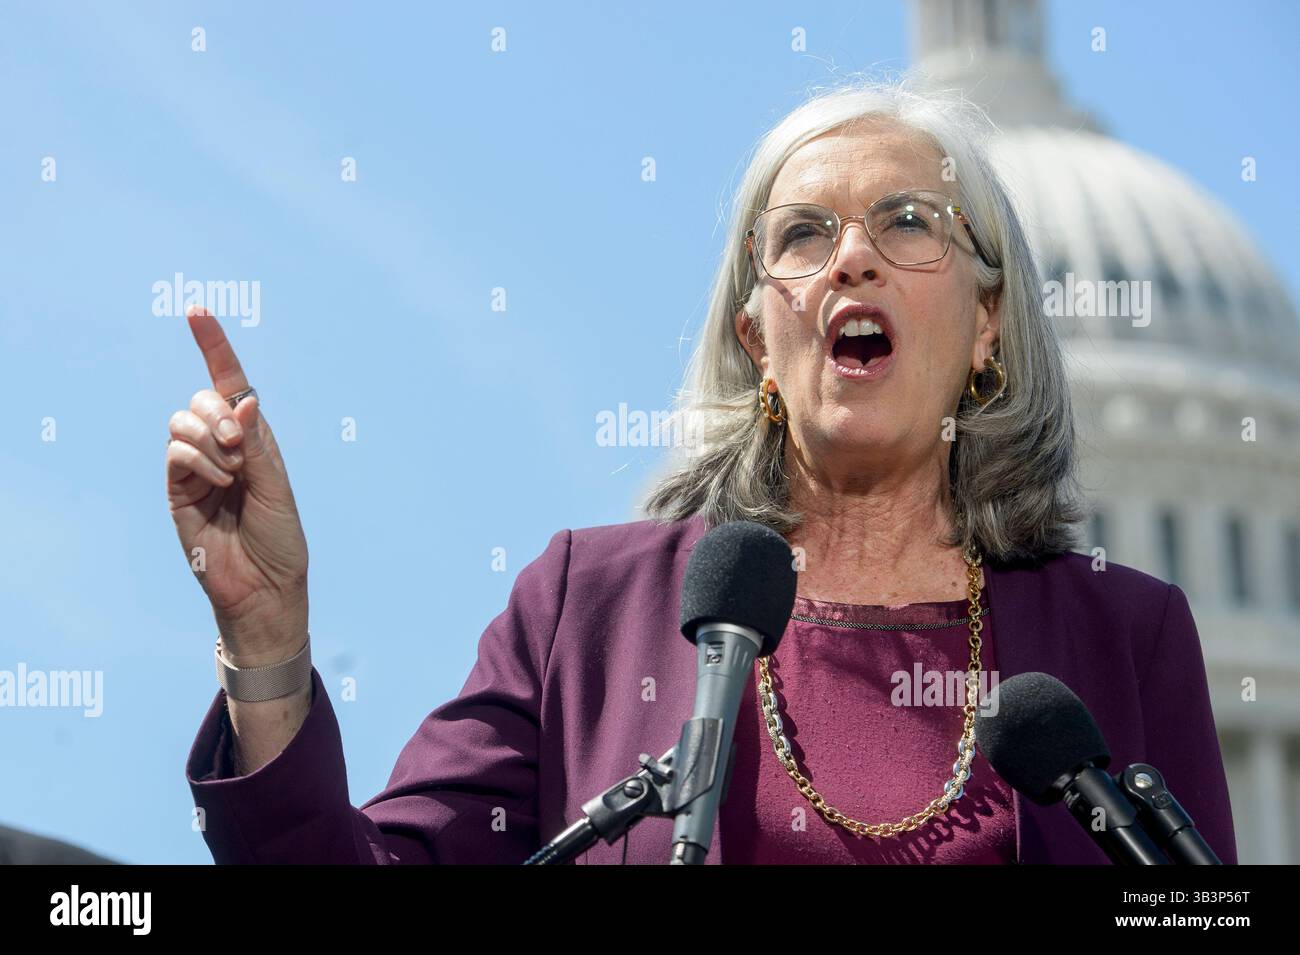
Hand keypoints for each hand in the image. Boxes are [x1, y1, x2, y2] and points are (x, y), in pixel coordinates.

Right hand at [166, 306, 308, 662]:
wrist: (264, 586)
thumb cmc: (279, 539)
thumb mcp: (277, 485)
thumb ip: (258, 443)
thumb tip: (243, 398)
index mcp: (254, 438)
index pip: (228, 383)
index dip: (213, 346)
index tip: (197, 311)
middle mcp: (223, 446)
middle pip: (202, 399)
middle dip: (220, 413)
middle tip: (242, 448)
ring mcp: (196, 466)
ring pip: (183, 420)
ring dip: (210, 437)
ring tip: (233, 472)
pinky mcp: (176, 489)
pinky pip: (174, 450)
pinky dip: (199, 458)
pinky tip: (220, 481)